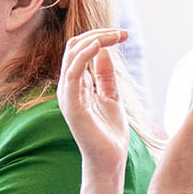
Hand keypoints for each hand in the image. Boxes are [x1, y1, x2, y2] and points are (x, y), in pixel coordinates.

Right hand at [58, 29, 132, 176]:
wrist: (110, 160)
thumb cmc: (109, 132)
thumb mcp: (111, 95)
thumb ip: (105, 74)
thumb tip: (103, 49)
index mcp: (76, 84)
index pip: (80, 50)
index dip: (100, 37)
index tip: (124, 35)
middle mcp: (68, 87)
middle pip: (74, 47)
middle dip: (98, 34)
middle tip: (122, 33)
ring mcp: (68, 96)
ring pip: (71, 55)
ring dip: (94, 40)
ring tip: (115, 36)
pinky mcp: (72, 105)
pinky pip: (73, 73)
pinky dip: (84, 55)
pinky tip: (99, 45)